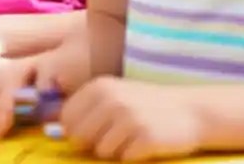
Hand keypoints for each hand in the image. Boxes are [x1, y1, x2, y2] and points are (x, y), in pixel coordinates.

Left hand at [61, 77, 205, 160]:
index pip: (67, 118)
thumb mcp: (114, 96)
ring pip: (101, 152)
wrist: (191, 111)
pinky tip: (146, 144)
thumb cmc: (146, 106)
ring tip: (133, 138)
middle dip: (93, 144)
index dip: (75, 131)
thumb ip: (86, 110)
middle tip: (115, 137)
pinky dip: (132, 156)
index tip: (92, 132)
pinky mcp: (146, 138)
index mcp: (100, 87)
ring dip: (115, 152)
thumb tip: (53, 131)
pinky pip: (124, 159)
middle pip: (80, 138)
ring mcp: (129, 119)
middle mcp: (112, 100)